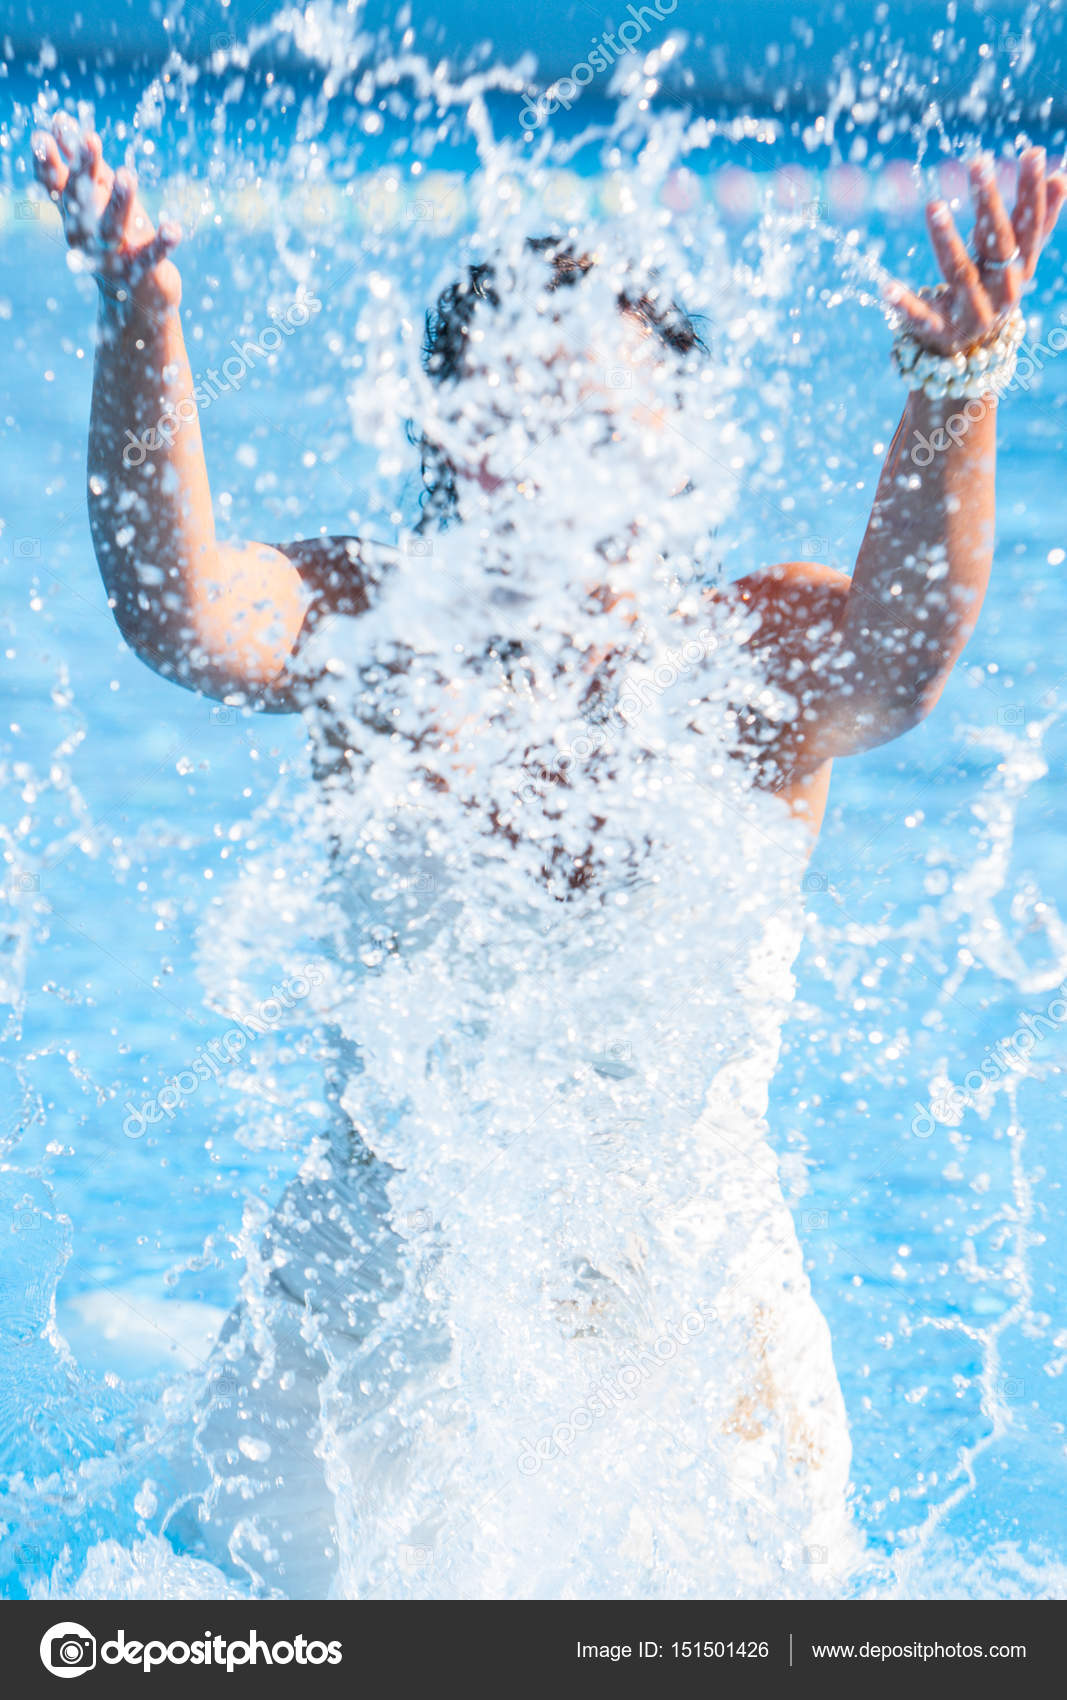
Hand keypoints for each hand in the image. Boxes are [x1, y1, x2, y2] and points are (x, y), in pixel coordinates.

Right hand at [31, 113, 181, 318]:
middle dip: (84, 170)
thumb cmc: (114, 239)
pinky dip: (162, 243)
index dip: (47, 164)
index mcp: (73, 217)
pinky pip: (151, 257)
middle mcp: (86, 238)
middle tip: (90, 138)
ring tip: (126, 174)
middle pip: (82, 202)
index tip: (42, 137)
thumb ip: (82, 165)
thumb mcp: (96, 200)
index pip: (56, 187)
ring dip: (119, 202)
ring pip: (112, 228)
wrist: (133, 302)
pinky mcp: (140, 272)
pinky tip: (174, 228)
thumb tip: (59, 120)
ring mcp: (111, 257)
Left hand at [885, 148, 1066, 355]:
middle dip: (990, 203)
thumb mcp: (1016, 257)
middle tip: (978, 162)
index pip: (1030, 226)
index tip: (1032, 152)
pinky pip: (920, 315)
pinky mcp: (938, 331)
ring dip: (947, 240)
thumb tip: (1062, 173)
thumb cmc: (993, 288)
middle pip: (997, 243)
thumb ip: (1039, 219)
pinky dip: (904, 303)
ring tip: (933, 205)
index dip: (1033, 191)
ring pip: (960, 272)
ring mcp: (971, 312)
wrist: (971, 351)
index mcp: (1021, 269)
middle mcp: (1002, 291)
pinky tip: (885, 287)